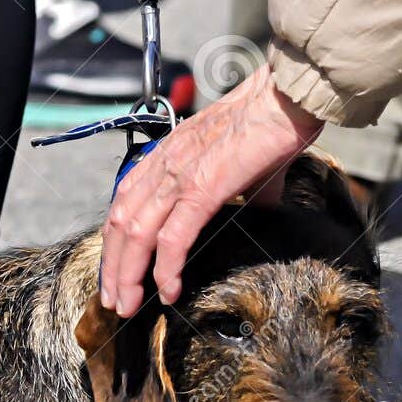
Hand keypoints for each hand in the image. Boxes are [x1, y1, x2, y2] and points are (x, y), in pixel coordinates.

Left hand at [100, 66, 324, 316]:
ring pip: (136, 235)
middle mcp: (162, 165)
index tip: (115, 272)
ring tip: (129, 306)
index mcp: (164, 157)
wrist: (289, 96)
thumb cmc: (271, 122)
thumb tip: (258, 207)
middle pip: (118, 225)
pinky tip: (169, 291)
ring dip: (129, 276)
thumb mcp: (239, 161)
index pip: (121, 205)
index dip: (113, 243)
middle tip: (115, 302)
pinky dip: (166, 269)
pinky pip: (173, 238)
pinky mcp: (203, 188)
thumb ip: (239, 188)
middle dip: (112, 269)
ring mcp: (179, 176)